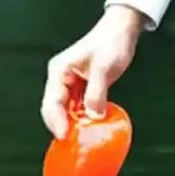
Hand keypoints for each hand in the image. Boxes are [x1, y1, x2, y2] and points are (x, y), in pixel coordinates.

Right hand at [40, 5, 144, 139]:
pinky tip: (87, 129)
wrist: (121, 30)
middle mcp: (60, 78)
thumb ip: (96, 92)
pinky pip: (76, 107)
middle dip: (61, 126)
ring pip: (64, 110)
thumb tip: (92, 116)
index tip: (64, 136)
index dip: (57, 120)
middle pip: (54, 108)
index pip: (53, 101)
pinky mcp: (81, 88)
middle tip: (70, 145)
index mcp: (59, 71)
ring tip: (78, 141)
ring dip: (71, 124)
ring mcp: (70, 83)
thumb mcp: (104, 67)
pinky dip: (80, 119)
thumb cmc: (111, 43)